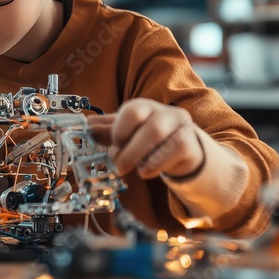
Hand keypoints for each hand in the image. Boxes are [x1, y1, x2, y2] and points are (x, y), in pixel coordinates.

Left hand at [87, 99, 203, 179]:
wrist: (183, 152)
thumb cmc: (149, 141)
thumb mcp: (128, 134)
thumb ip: (108, 130)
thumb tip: (88, 125)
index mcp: (146, 107)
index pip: (132, 110)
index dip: (120, 130)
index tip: (113, 146)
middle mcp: (166, 113)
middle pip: (149, 125)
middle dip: (130, 148)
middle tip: (117, 165)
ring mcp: (181, 128)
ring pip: (160, 138)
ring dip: (141, 156)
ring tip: (132, 169)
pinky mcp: (191, 146)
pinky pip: (172, 153)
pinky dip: (155, 165)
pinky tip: (145, 171)